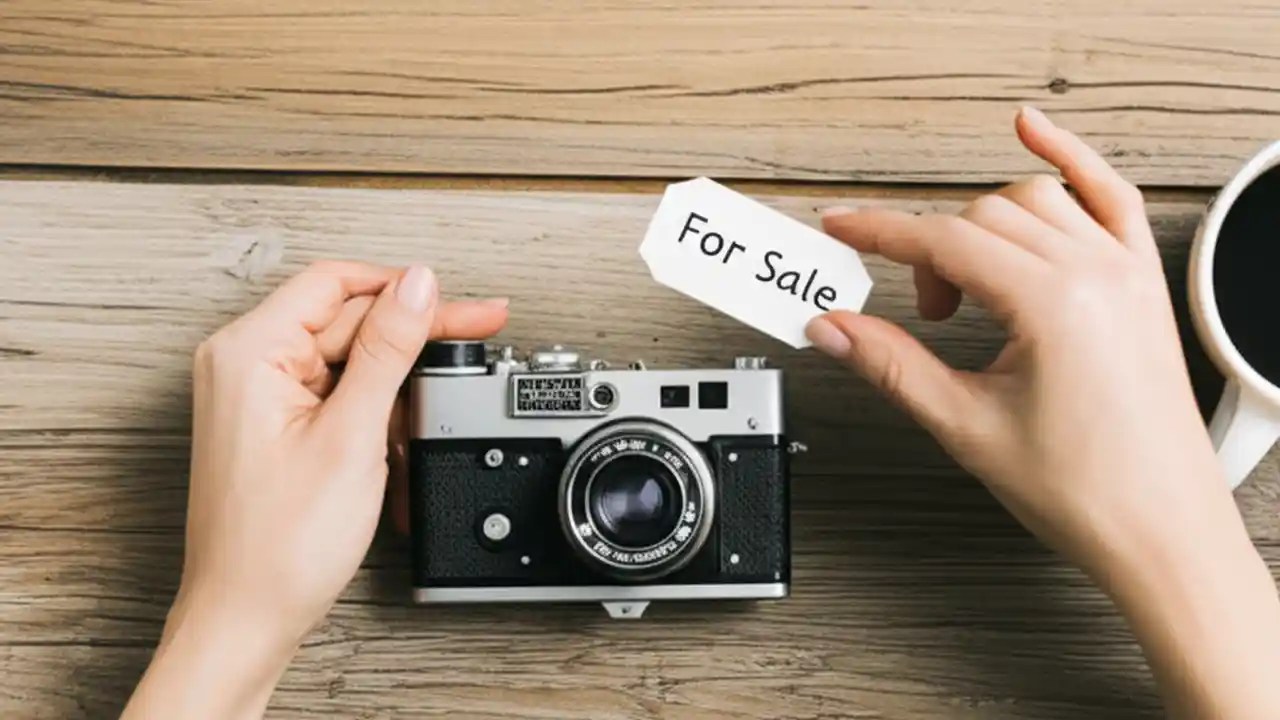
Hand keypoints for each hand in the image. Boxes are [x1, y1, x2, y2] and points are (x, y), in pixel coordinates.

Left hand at [123, 261, 507, 719]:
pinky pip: (334, 391)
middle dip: (410, 331)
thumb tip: (418, 285)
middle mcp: (243, 365)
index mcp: (248, 352)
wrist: (247, 619)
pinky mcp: (271, 424)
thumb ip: (387, 349)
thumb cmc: (279, 546)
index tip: (459, 302)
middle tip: (477, 330)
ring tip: (435, 399)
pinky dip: (373, 405)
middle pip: (345, 318)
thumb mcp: (351, 434)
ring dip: (394, 375)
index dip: (405, 289)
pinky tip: (397, 430)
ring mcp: (255, 396)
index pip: (337, 283)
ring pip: (345, 357)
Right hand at [807, 107, 1279, 717]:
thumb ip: (891, 365)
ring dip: (982, 226)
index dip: (879, 231)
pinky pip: (1110, 194)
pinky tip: (1035, 134)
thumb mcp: (968, 426)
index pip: (944, 240)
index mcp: (1053, 303)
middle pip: (982, 217)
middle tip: (914, 312)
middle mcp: (1096, 272)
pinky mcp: (1142, 283)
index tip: (840, 227)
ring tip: (965, 289)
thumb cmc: (1089, 491)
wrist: (1163, 531)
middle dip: (930, 254)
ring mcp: (1126, 272)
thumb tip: (834, 329)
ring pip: (1033, 201)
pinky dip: (1071, 159)